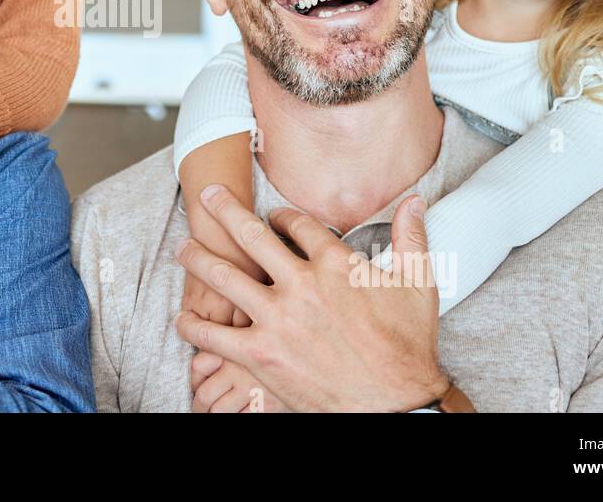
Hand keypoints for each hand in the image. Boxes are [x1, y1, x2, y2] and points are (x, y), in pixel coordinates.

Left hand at [174, 184, 447, 411]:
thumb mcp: (418, 285)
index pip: (297, 224)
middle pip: (250, 235)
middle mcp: (300, 283)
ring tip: (184, 248)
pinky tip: (184, 318)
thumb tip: (414, 199)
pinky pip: (215, 334)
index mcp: (335, 262)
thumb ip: (411, 237)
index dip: (282, 217)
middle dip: (225, 210)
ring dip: (199, 259)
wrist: (395, 405)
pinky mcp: (260, 354)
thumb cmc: (407, 347)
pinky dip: (194, 325)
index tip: (274, 218)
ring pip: (224, 277)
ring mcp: (277, 318)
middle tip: (207, 197)